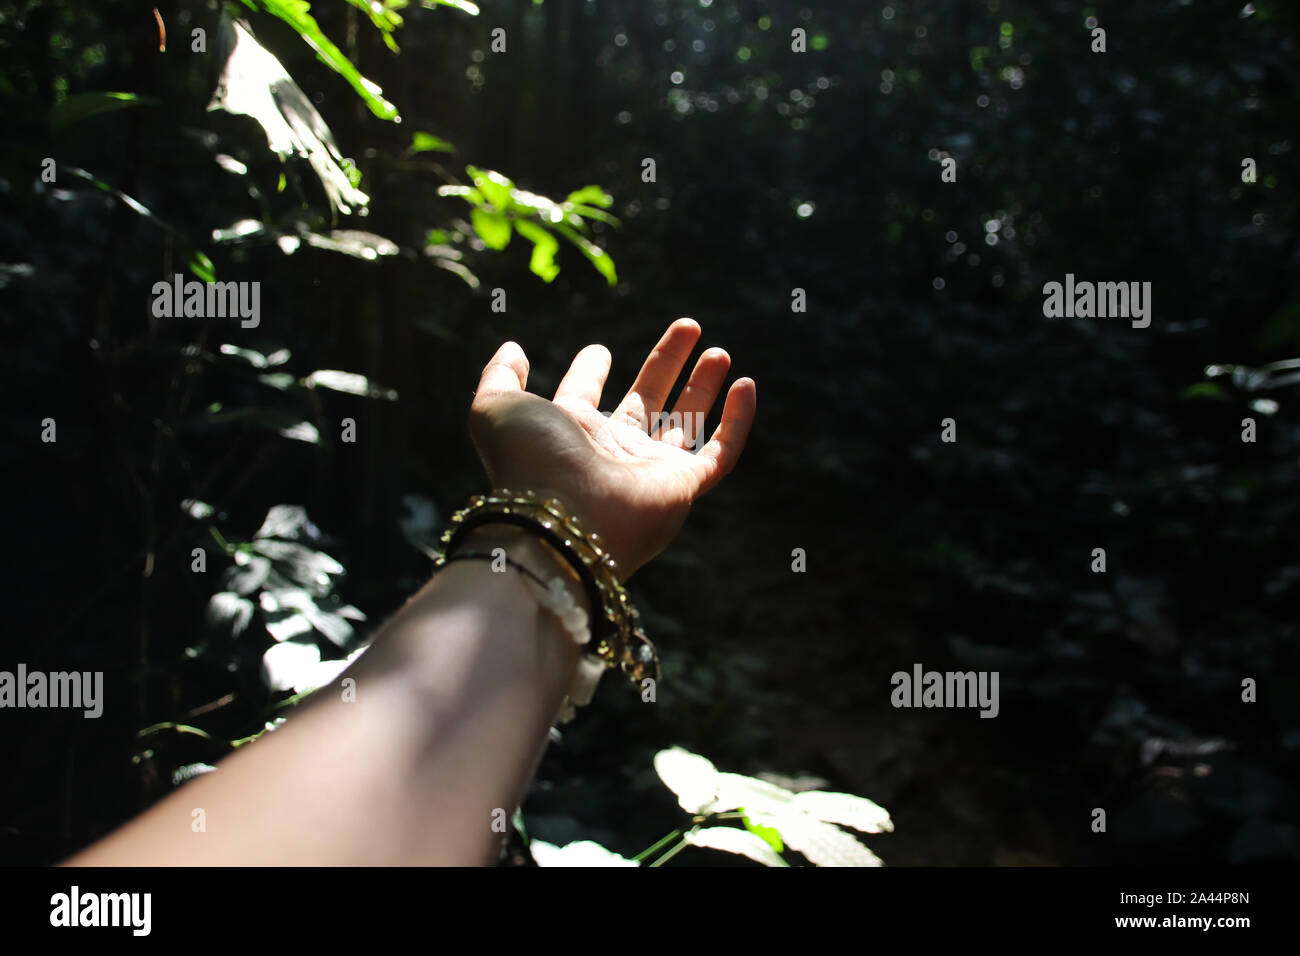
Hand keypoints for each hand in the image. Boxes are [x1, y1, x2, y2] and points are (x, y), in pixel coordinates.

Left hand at [466, 318, 755, 578]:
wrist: (561, 519)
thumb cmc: (529, 462)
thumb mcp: (497, 407)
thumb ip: (500, 374)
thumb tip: (515, 348)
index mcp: (569, 432)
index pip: (584, 397)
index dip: (590, 371)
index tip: (598, 352)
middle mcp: (612, 451)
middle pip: (647, 401)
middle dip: (667, 364)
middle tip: (689, 326)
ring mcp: (650, 471)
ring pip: (686, 424)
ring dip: (703, 386)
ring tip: (719, 350)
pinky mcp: (683, 487)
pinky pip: (719, 454)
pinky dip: (737, 421)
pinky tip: (745, 385)